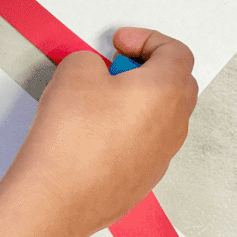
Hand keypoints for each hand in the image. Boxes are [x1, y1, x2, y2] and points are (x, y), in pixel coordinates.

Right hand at [4, 28, 197, 236]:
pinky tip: (96, 133)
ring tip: (102, 101)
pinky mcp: (144, 180)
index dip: (147, 39)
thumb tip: (96, 73)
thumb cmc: (71, 138)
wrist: (58, 197)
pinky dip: (129, 130)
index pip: (176, 52)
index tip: (120, 44)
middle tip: (116, 68)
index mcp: (166, 91)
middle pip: (178, 85)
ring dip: (140, 101)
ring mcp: (161, 157)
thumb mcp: (74, 71)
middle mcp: (173, 125)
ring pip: (163, 117)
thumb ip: (92, 61)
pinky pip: (147, 144)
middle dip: (149, 69)